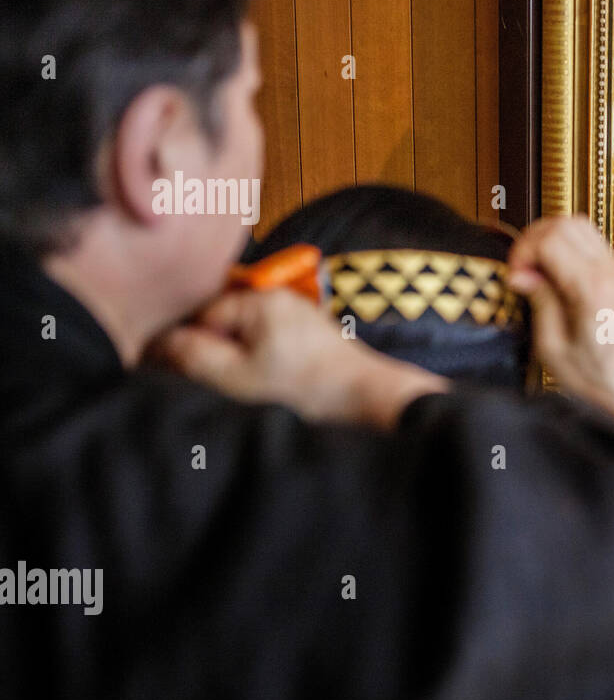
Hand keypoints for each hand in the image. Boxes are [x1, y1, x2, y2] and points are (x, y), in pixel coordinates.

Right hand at [151, 288, 447, 428]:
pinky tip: (265, 387)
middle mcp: (281, 298)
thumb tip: (157, 343)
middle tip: (208, 385)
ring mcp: (299, 315)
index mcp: (259, 300)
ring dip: (234, 360)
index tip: (172, 373)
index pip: (199, 315)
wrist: (370, 402)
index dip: (182, 345)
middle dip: (209, 351)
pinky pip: (269, 344)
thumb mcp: (236, 378)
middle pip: (223, 322)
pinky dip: (259, 363)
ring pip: (246, 335)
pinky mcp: (312, 336)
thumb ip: (191, 355)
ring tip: (240, 390)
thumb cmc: (305, 390)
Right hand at [507, 215, 613, 435]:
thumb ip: (538, 302)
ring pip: (578, 225)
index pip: (550, 239)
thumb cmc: (597, 378)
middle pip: (565, 222)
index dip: (523, 251)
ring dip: (549, 238)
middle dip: (533, 238)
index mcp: (592, 289)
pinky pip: (589, 241)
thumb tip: (520, 274)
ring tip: (534, 269)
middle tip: (520, 269)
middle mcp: (610, 273)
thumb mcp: (552, 348)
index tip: (514, 276)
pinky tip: (553, 274)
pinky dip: (565, 246)